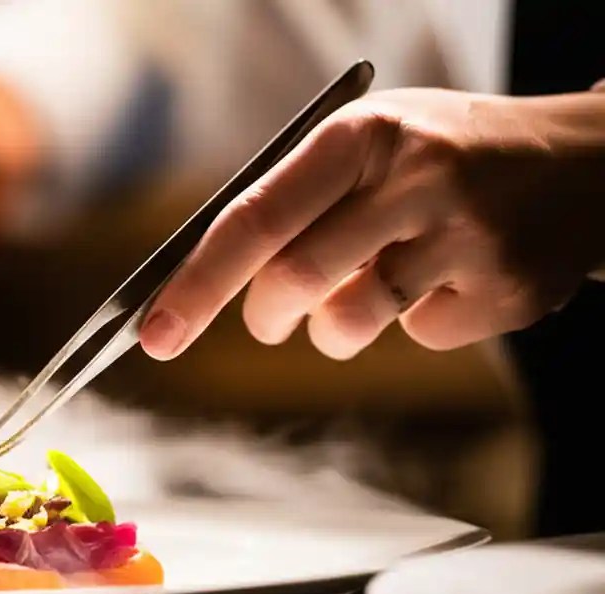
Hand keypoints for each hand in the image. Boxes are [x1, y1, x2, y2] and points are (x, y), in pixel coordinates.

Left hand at [139, 87, 604, 360]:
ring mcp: (468, 237)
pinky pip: (418, 337)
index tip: (153, 332)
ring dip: (333, 328)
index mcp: (362, 134)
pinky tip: (444, 280)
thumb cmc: (440, 157)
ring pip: (347, 324)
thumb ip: (294, 200)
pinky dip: (411, 323)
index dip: (196, 283)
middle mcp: (416, 178)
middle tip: (269, 317)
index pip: (254, 218)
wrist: (584, 164)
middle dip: (263, 314)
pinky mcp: (506, 292)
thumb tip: (205, 281)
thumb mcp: (370, 143)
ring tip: (365, 290)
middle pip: (294, 281)